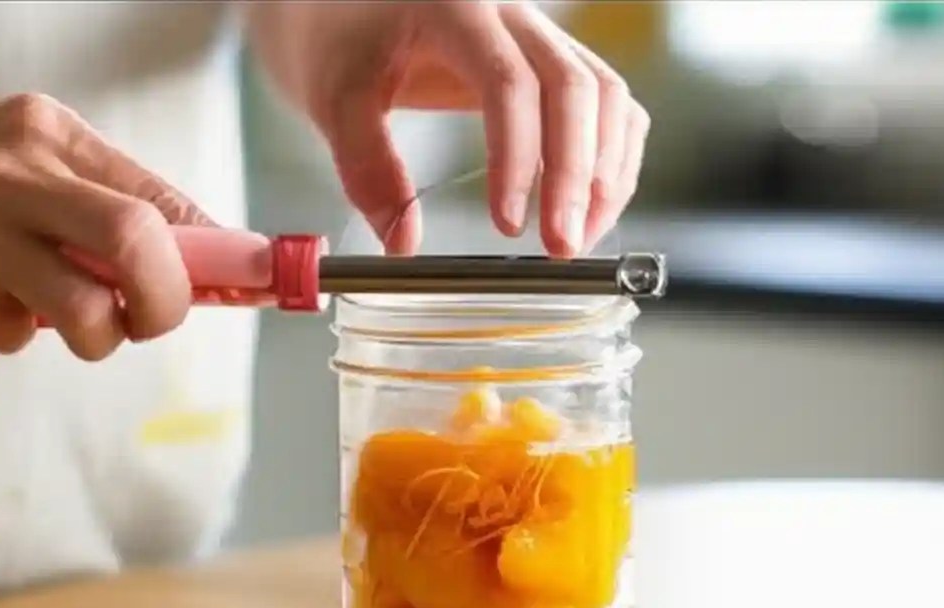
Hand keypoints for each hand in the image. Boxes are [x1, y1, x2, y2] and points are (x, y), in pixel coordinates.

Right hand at [0, 94, 209, 358]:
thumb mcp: (11, 166)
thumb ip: (90, 205)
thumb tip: (188, 265)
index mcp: (49, 133)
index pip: (159, 197)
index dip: (214, 250)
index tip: (239, 283)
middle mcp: (18, 169)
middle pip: (140, 238)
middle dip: (169, 298)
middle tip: (152, 320)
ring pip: (89, 303)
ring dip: (97, 335)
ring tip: (64, 322)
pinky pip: (18, 333)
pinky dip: (17, 337)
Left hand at [248, 1, 649, 257]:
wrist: (340, 4)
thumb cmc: (334, 38)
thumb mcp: (333, 97)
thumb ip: (366, 167)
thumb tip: (403, 244)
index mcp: (455, 7)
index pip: (508, 82)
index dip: (518, 159)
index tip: (507, 226)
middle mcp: (512, 12)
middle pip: (576, 88)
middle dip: (577, 176)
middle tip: (561, 248)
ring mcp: (541, 33)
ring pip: (607, 95)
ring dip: (604, 173)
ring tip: (576, 239)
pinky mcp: (553, 59)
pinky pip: (608, 103)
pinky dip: (610, 158)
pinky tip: (588, 208)